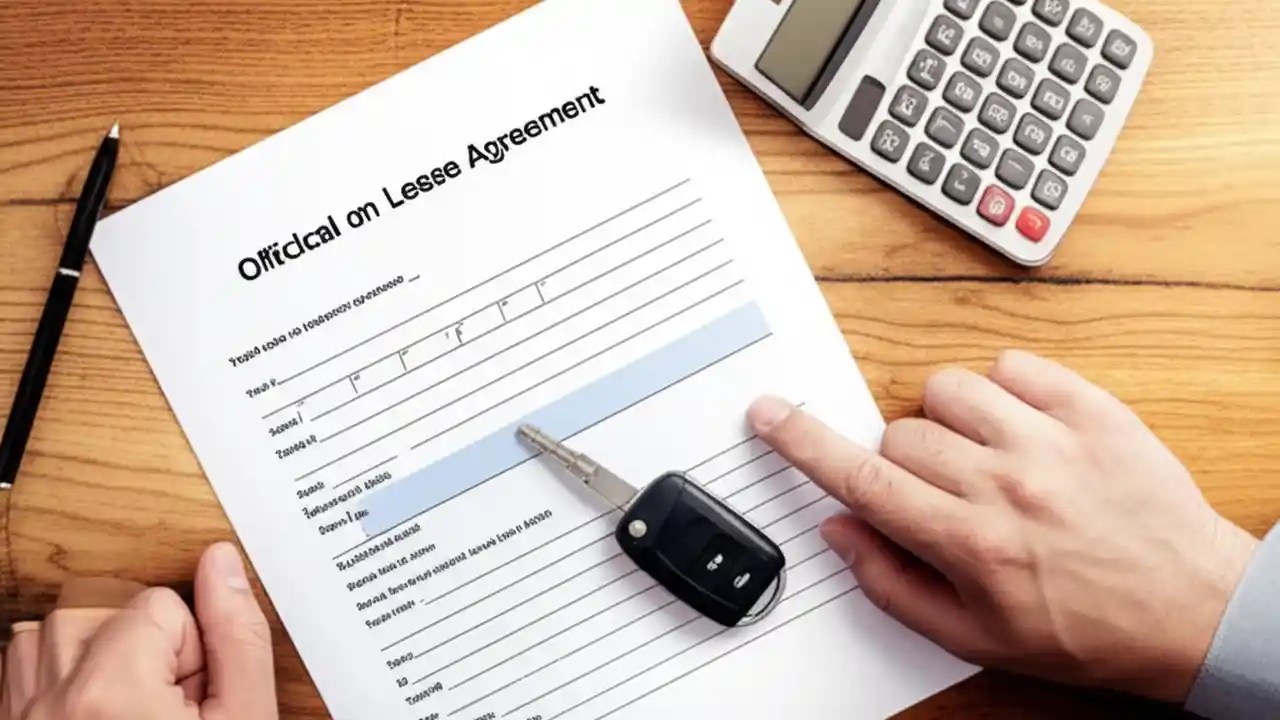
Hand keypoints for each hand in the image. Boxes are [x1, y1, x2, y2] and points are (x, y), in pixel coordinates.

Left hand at [8, 543, 277, 719]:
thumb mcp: (246, 715)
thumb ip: (238, 637)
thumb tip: (223, 561)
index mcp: (113, 693)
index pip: (160, 604)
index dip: (191, 648)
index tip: (196, 696)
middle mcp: (52, 703)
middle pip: (98, 609)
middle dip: (139, 645)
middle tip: (170, 703)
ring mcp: (23, 717)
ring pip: (51, 634)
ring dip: (92, 656)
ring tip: (133, 706)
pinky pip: (18, 668)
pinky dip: (55, 679)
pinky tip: (95, 712)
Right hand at [748, 351, 1259, 701]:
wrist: (1192, 609)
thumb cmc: (1087, 631)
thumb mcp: (973, 637)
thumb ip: (891, 583)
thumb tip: (841, 527)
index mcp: (969, 543)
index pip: (861, 478)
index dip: (802, 442)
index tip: (770, 413)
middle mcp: (1005, 484)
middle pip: (900, 433)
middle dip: (904, 462)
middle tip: (941, 493)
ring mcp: (1051, 439)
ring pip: (947, 389)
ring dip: (947, 420)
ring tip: (982, 456)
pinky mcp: (1092, 409)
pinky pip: (1011, 366)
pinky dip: (1002, 390)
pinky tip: (1020, 430)